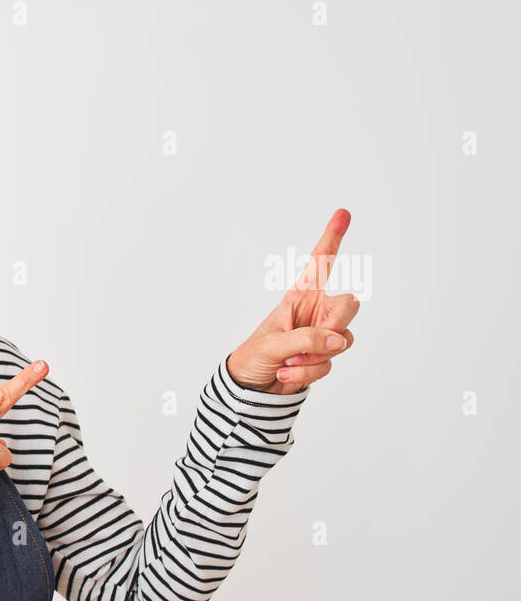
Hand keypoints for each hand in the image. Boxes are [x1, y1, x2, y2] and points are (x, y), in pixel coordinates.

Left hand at [227, 209, 360, 393]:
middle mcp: (315, 313)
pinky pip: (331, 363)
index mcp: (299, 297)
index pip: (320, 263)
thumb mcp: (272, 345)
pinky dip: (308, 371)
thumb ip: (305, 340)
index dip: (332, 238)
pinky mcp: (323, 357)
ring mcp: (321, 336)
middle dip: (335, 325)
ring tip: (288, 361)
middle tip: (314, 341)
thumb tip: (338, 340)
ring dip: (315, 356)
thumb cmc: (252, 357)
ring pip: (344, 339)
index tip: (343, 213)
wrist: (249, 387)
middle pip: (350, 304)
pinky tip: (286, 373)